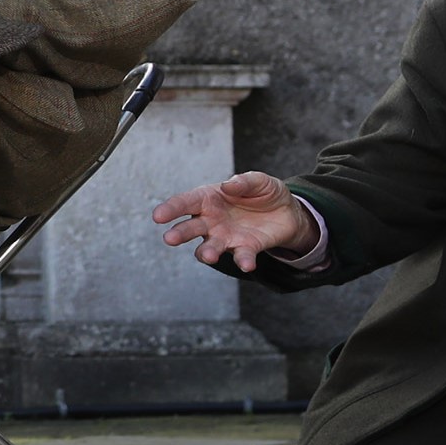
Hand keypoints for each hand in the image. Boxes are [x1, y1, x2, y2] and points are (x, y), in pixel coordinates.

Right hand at [152, 171, 318, 268]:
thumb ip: (245, 181)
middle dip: (179, 233)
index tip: (158, 216)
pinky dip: (242, 260)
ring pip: (209, 247)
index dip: (170, 209)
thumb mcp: (260, 180)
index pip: (185, 203)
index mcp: (209, 199)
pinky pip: (240, 256)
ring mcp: (226, 237)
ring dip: (207, 252)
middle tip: (170, 238)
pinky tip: (247, 264)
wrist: (287, 212)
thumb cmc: (265, 192)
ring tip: (209, 256)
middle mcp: (211, 221)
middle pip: (190, 228)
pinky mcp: (245, 249)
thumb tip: (228, 185)